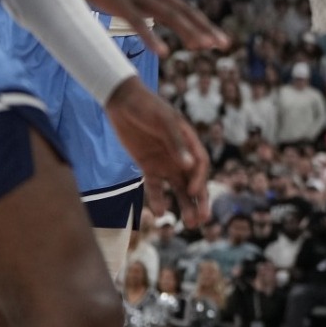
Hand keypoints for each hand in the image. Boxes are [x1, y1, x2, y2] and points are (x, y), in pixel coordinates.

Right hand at [70, 0, 228, 56]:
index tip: (218, 39)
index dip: (203, 23)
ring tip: (203, 47)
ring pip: (168, 15)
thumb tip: (156, 14)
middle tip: (224, 44)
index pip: (185, 7)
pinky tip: (163, 52)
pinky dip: (152, 37)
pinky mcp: (118, 1)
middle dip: (205, 28)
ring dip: (187, 31)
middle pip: (184, 11)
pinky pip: (138, 22)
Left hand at [105, 78, 210, 225]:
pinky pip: (156, 187)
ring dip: (184, 205)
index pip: (200, 165)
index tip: (194, 192)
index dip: (199, 180)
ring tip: (189, 225)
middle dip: (200, 201)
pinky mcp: (148, 166)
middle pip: (194, 181)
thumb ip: (175, 143)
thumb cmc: (148, 107)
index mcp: (189, 141)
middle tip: (202, 220)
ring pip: (178, 188)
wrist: (123, 102)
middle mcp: (180, 154)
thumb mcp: (163, 121)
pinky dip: (158, 200)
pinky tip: (159, 214)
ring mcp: (165, 161)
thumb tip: (188, 167)